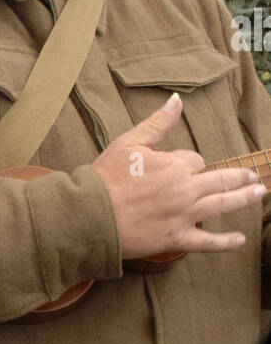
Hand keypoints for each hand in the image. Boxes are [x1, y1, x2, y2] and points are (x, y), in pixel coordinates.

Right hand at [91, 93, 264, 258]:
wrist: (90, 214)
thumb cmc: (105, 178)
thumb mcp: (129, 142)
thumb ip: (158, 123)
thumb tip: (176, 100)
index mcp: (174, 165)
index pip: (195, 160)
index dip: (188, 163)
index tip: (175, 168)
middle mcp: (184, 189)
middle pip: (219, 180)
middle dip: (238, 176)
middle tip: (253, 175)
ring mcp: (182, 215)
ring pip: (221, 205)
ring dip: (244, 198)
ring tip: (259, 192)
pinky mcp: (175, 238)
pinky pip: (206, 242)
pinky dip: (225, 242)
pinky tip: (240, 240)